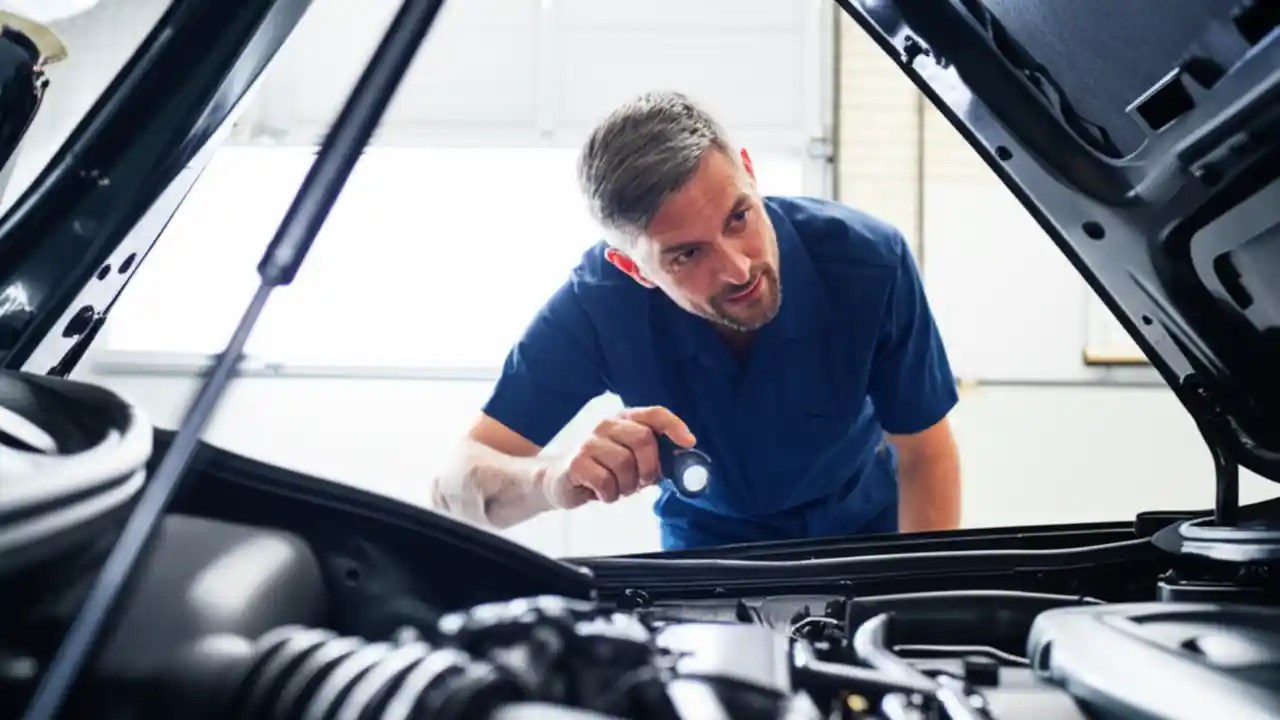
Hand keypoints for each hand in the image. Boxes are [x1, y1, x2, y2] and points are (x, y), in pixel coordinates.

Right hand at [541, 406, 696, 508]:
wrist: (562, 481)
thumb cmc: (606, 470)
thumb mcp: (635, 463)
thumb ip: (658, 460)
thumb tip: (685, 467)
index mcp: (626, 420)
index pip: (655, 413)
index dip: (674, 426)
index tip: (689, 443)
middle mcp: (608, 426)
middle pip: (643, 439)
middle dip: (650, 467)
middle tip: (642, 482)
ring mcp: (590, 442)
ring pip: (624, 463)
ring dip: (627, 485)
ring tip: (618, 487)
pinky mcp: (577, 462)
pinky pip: (605, 481)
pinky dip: (610, 494)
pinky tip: (602, 492)